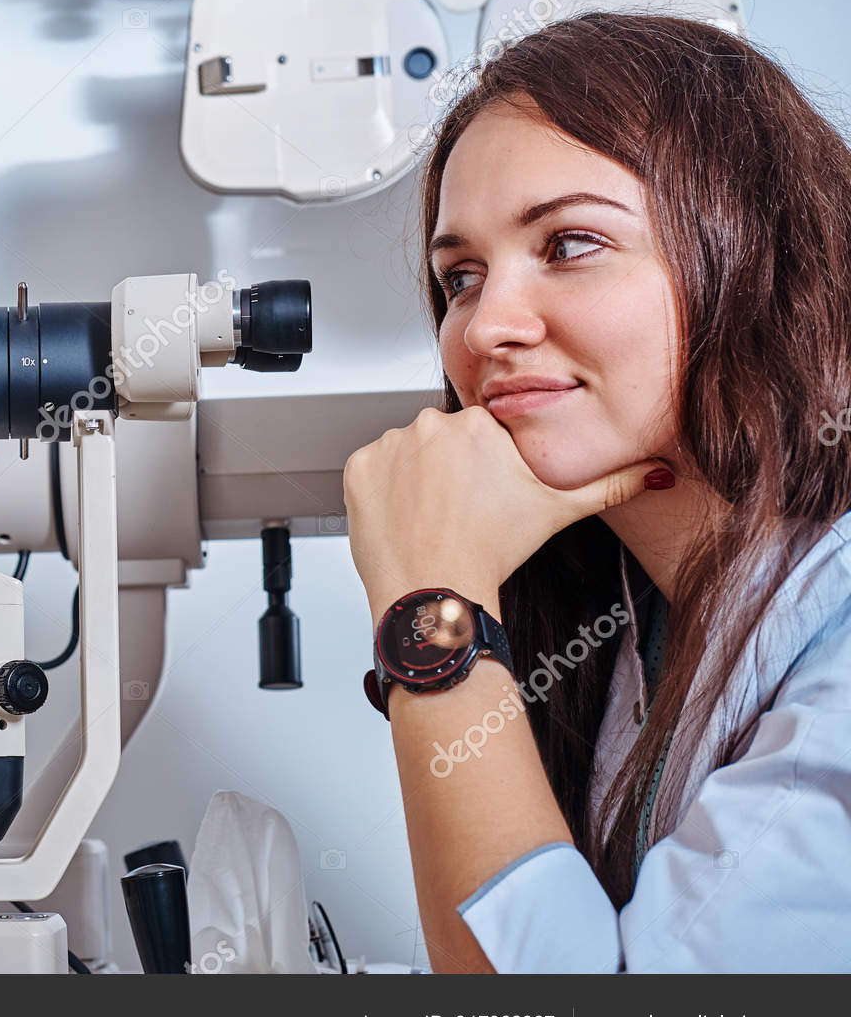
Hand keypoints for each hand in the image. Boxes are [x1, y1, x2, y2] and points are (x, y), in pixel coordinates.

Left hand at [343, 406, 670, 626]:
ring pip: (406, 453)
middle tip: (459, 511)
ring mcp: (389, 445)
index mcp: (478, 424)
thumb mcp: (557, 512)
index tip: (483, 495)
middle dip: (449, 470)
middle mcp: (430, 424)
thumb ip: (610, 485)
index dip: (483, 467)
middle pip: (441, 440)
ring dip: (415, 478)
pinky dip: (383, 491)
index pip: (479, 433)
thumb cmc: (492, 552)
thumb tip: (657, 472)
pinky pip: (372, 470)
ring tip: (433, 517)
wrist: (435, 592)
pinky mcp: (358, 467)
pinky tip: (405, 516)